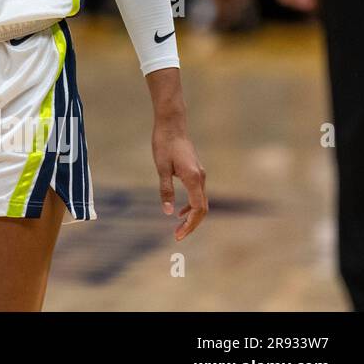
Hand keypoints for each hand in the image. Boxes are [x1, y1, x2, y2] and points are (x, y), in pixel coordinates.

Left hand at [152, 116, 207, 240]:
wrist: (172, 126)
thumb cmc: (164, 144)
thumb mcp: (161, 168)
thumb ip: (165, 190)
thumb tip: (167, 212)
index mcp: (193, 178)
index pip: (198, 209)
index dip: (190, 224)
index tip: (179, 235)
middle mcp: (201, 178)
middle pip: (202, 209)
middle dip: (192, 224)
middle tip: (177, 237)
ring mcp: (200, 175)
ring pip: (201, 202)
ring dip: (191, 217)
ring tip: (177, 228)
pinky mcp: (196, 172)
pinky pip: (197, 194)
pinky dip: (190, 206)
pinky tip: (179, 212)